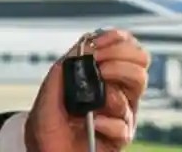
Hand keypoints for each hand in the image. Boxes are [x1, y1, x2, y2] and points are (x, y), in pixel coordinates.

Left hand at [23, 28, 149, 151]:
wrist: (41, 147)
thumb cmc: (49, 118)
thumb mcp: (51, 85)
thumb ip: (67, 65)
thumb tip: (82, 48)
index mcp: (105, 76)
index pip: (127, 49)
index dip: (117, 40)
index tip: (97, 43)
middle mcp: (118, 92)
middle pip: (139, 65)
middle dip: (119, 57)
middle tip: (99, 64)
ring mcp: (120, 114)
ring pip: (136, 89)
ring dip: (114, 84)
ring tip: (97, 93)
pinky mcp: (118, 138)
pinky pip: (123, 126)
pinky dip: (108, 121)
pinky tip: (93, 121)